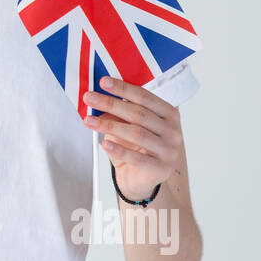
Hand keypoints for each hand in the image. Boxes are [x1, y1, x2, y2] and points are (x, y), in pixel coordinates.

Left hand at [81, 75, 185, 201]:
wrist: (140, 179)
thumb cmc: (135, 147)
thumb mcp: (127, 126)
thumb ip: (119, 113)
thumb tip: (98, 99)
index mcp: (168, 114)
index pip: (145, 96)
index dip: (123, 88)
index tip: (103, 82)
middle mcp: (173, 130)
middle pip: (139, 113)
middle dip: (111, 103)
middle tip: (89, 98)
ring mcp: (169, 150)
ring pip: (136, 133)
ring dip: (109, 125)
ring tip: (88, 120)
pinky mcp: (161, 168)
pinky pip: (137, 158)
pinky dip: (119, 149)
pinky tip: (104, 143)